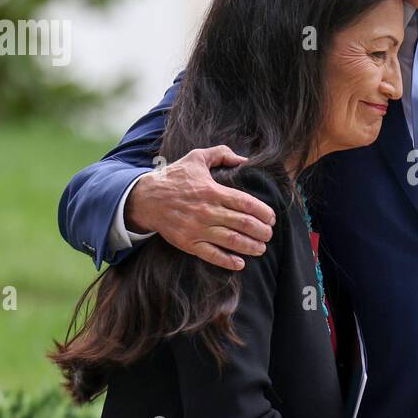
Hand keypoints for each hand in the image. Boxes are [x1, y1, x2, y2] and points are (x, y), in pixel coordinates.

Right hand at [126, 145, 275, 269]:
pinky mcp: (188, 242)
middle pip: (243, 223)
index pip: (246, 203)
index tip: (272, 218)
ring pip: (231, 241)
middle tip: (269, 234)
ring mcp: (197, 228)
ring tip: (261, 248)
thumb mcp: (197, 158)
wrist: (145, 198)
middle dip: (262, 231)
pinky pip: (211, 255)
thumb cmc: (175, 177)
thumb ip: (222, 154)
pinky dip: (228, 261)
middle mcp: (207, 211)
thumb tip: (245, 160)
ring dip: (251, 247)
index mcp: (213, 191)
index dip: (264, 212)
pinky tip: (240, 263)